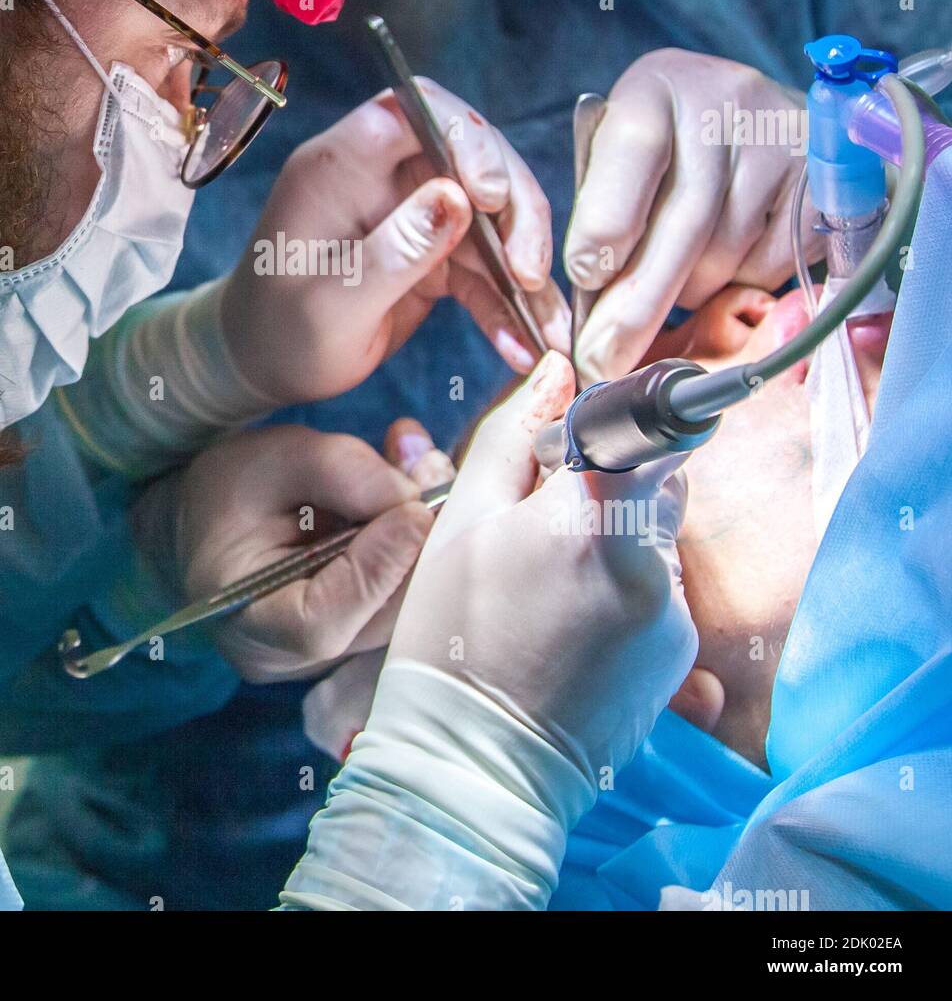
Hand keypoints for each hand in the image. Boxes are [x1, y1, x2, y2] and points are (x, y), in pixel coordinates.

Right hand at [133, 425, 432, 681]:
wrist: (211, 518)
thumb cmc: (232, 489)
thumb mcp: (274, 459)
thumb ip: (341, 470)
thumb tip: (413, 495)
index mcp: (244, 619)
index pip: (322, 620)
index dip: (378, 568)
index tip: (415, 510)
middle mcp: (289, 658)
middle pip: (376, 617)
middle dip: (417, 544)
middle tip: (437, 473)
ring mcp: (327, 659)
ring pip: (401, 609)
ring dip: (426, 541)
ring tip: (426, 471)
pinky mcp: (356, 640)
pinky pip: (402, 600)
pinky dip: (418, 550)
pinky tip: (418, 499)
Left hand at [220, 79, 569, 406]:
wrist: (257, 366)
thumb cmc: (278, 332)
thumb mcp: (335, 302)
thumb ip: (396, 249)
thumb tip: (460, 198)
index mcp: (343, 163)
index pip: (418, 109)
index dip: (468, 138)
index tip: (493, 196)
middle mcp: (383, 176)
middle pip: (473, 160)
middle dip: (515, 211)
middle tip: (530, 270)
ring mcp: (411, 213)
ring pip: (492, 218)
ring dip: (523, 269)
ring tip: (547, 327)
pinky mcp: (431, 254)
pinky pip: (483, 268)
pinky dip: (506, 305)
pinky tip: (523, 345)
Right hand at [282, 353, 696, 909]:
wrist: (477, 762)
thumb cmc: (453, 634)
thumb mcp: (464, 521)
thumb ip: (513, 436)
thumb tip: (557, 372)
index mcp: (592, 518)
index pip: (648, 426)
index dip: (619, 422)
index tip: (584, 445)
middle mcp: (651, 562)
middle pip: (658, 478)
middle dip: (613, 484)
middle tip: (546, 527)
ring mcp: (674, 613)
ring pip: (660, 534)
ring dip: (620, 538)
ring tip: (554, 588)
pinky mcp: (681, 654)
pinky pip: (664, 589)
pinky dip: (629, 590)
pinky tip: (575, 625)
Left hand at [566, 49, 813, 380]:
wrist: (752, 118)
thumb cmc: (664, 150)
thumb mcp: (620, 157)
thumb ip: (603, 210)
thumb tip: (594, 303)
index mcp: (657, 86)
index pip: (632, 152)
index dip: (606, 224)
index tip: (585, 279)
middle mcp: (726, 102)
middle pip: (684, 221)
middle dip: (636, 304)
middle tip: (603, 359)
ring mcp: (782, 141)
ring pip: (724, 253)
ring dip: (685, 293)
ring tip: (666, 291)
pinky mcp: (824, 184)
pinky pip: (767, 265)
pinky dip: (732, 285)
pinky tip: (719, 268)